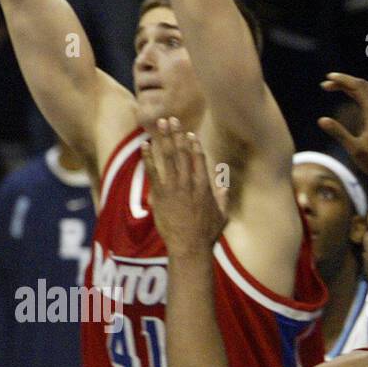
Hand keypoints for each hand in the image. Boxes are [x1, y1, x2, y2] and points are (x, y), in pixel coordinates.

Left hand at [142, 117, 224, 256]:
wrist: (189, 247)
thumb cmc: (207, 234)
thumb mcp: (222, 214)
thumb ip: (222, 195)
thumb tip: (223, 180)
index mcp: (205, 186)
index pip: (199, 160)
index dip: (194, 145)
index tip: (189, 133)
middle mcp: (189, 183)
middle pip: (182, 153)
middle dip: (176, 134)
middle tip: (171, 119)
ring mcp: (174, 188)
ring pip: (168, 158)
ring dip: (163, 139)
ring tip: (159, 124)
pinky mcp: (160, 195)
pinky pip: (152, 172)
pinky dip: (148, 157)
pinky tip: (144, 145)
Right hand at [318, 72, 367, 184]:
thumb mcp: (354, 149)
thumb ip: (338, 133)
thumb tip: (322, 120)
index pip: (358, 87)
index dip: (342, 80)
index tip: (327, 78)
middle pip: (364, 85)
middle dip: (345, 82)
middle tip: (326, 84)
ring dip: (352, 87)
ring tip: (334, 88)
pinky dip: (359, 93)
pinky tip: (351, 97)